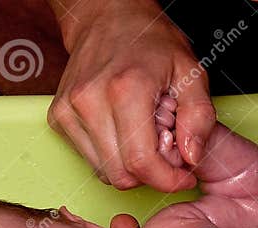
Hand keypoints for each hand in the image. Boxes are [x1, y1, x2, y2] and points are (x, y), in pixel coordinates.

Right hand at [47, 1, 214, 191]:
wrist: (107, 18)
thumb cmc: (151, 42)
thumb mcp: (190, 71)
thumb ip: (199, 117)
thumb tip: (191, 158)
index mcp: (126, 90)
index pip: (141, 162)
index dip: (167, 179)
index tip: (184, 176)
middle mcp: (90, 101)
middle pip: (121, 175)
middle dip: (150, 173)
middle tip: (165, 149)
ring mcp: (69, 111)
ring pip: (104, 172)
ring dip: (130, 166)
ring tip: (144, 136)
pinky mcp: (58, 118)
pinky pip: (90, 160)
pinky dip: (112, 156)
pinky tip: (124, 131)